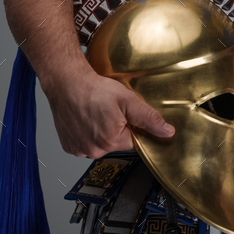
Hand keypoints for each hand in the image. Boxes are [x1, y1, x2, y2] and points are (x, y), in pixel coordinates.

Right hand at [44, 68, 174, 157]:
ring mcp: (79, 149)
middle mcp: (94, 150)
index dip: (132, 126)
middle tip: (109, 110)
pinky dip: (86, 134)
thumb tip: (167, 132)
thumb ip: (149, 118)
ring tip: (96, 113)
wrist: (66, 83)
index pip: (133, 141)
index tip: (124, 114)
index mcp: (111, 141)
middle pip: (116, 143)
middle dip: (117, 129)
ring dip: (101, 132)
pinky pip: (84, 143)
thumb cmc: (94, 90)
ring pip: (100, 144)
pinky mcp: (69, 146)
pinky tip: (85, 119)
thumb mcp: (128, 100)